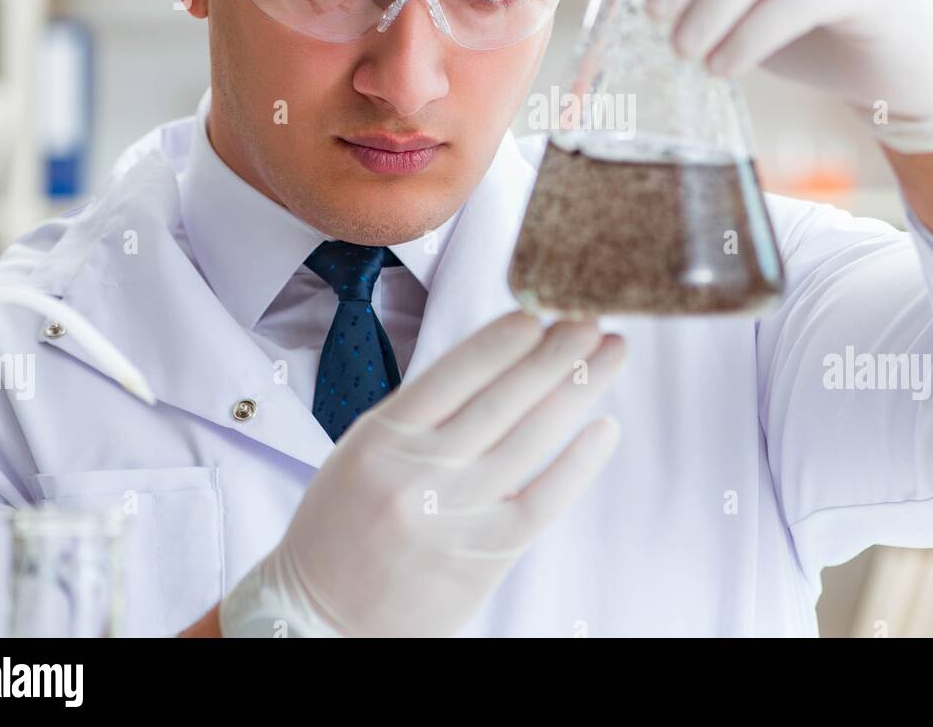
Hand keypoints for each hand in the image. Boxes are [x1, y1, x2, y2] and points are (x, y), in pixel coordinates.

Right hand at [220, 311, 625, 636]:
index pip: (453, 373)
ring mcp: (453, 516)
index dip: (501, 340)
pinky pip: (542, 501)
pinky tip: (605, 429)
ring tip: (611, 355)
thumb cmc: (344, 525)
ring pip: (530, 441)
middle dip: (555, 353)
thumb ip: (423, 411)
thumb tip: (500, 360)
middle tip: (591, 319)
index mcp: (382, 437)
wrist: (321, 619)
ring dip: (577, 391)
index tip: (538, 313)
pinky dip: (578, 463)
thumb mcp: (363, 450)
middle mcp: (418, 473)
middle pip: (501, 399)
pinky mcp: (483, 557)